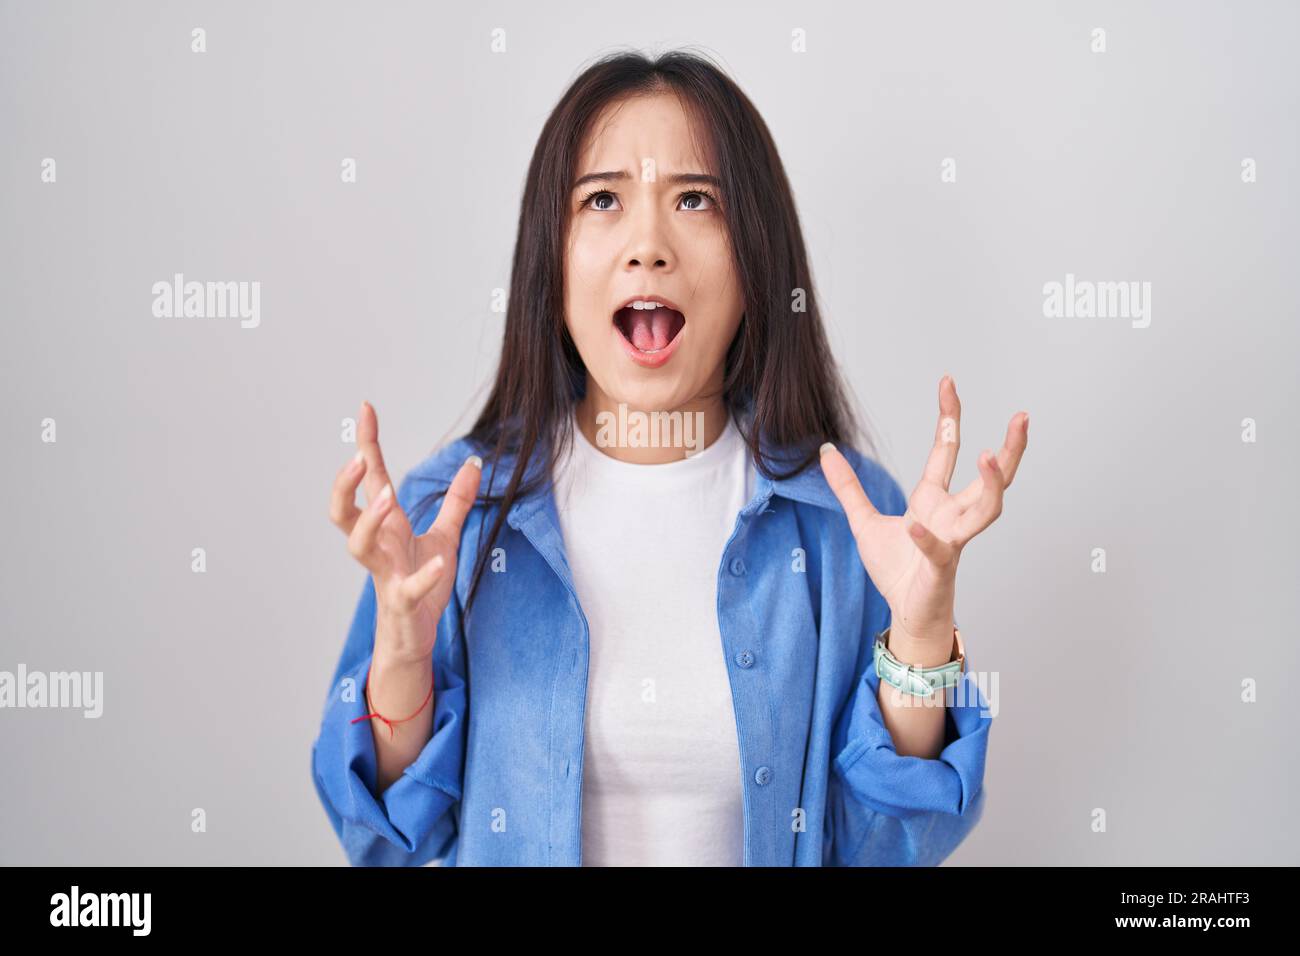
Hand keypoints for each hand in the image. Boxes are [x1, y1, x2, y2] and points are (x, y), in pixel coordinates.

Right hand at [329, 401, 481, 663]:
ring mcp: (386, 573)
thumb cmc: (422, 586)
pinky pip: (407, 588)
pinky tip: (438, 565)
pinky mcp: (403, 602)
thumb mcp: (445, 537)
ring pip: (359, 545)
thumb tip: (472, 463)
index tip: (367, 408)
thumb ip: (456, 502)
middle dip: (344, 484)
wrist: (414, 636)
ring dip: (370, 520)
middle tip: (358, 458)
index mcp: (387, 527)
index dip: (366, 443)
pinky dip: (422, 577)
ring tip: (388, 498)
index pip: (371, 479)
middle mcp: (378, 546)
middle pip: (342, 511)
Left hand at [820, 375, 1026, 642]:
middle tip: (1022, 417)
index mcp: (934, 499)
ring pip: (987, 510)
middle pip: (992, 477)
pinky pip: (939, 549)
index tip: (948, 382)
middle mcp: (952, 515)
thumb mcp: (864, 521)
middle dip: (1010, 448)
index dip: (949, 415)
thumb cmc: (896, 570)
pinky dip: (927, 538)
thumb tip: (825, 451)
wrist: (905, 614)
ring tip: (990, 455)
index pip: (947, 449)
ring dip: (993, 484)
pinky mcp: (941, 568)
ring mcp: (952, 540)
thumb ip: (848, 487)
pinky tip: (916, 525)